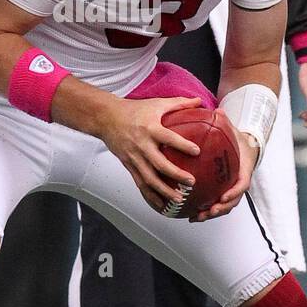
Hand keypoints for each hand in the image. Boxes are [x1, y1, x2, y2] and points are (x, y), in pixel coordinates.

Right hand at [100, 96, 201, 213]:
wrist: (106, 118)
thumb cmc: (133, 110)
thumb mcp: (157, 103)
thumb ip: (179, 103)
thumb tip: (200, 102)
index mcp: (150, 129)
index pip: (169, 138)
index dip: (182, 145)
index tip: (197, 152)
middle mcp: (142, 145)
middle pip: (159, 164)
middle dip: (176, 175)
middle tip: (192, 182)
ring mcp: (134, 158)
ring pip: (149, 179)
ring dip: (165, 191)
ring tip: (179, 199)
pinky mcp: (129, 166)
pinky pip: (140, 184)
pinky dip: (150, 196)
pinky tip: (162, 205)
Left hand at [191, 129, 258, 222]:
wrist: (243, 148)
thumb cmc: (237, 140)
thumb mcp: (233, 130)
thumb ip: (226, 122)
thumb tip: (218, 110)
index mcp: (243, 170)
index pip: (242, 184)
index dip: (234, 193)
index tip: (223, 197)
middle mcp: (237, 183)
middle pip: (232, 201)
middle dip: (221, 209)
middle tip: (209, 211)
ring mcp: (230, 190)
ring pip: (222, 207)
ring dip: (210, 214)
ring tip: (196, 217)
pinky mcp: (221, 193)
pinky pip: (213, 204)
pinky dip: (203, 211)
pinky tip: (189, 215)